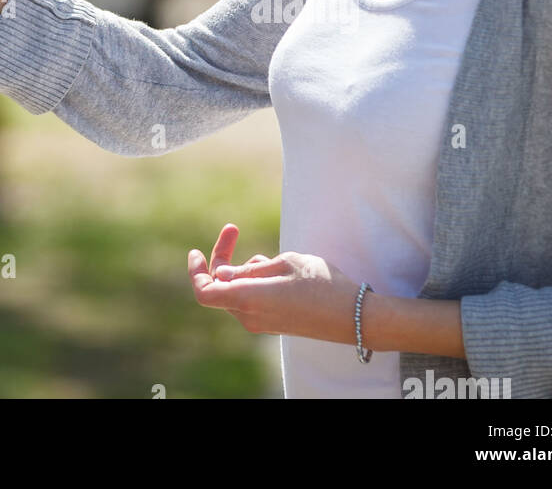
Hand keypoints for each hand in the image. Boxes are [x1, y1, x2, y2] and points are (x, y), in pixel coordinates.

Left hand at [188, 223, 362, 344]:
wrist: (356, 316)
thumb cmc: (322, 284)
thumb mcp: (286, 263)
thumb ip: (250, 269)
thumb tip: (222, 274)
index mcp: (249, 299)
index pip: (204, 292)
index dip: (195, 271)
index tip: (196, 251)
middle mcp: (250, 316)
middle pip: (219, 287)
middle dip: (223, 257)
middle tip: (233, 229)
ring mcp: (262, 323)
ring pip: (236, 291)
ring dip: (243, 268)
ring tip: (270, 255)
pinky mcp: (274, 323)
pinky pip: (251, 299)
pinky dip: (254, 280)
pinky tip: (277, 268)